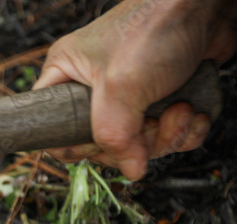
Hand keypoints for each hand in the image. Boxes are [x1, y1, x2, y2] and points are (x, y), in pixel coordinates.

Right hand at [34, 0, 236, 179]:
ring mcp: (130, 95)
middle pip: (104, 144)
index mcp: (66, 78)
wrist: (205, 3)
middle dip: (138, 142)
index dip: (81, 148)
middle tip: (153, 124)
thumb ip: (114, 135)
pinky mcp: (160, 97)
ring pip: (139, 143)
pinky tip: (192, 111)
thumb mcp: (121, 85)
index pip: (56, 132)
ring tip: (180, 110)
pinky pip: (167, 133)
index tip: (108, 144)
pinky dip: (185, 130)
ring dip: (167, 135)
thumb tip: (130, 169)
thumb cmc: (155, 25)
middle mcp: (94, 89)